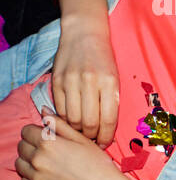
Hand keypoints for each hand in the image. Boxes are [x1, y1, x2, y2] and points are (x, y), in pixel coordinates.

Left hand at [16, 114, 145, 179]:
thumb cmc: (98, 165)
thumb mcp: (82, 140)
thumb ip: (59, 124)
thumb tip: (44, 110)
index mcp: (48, 143)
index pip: (26, 131)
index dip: (37, 132)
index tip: (47, 137)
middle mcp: (38, 159)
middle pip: (21, 146)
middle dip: (32, 145)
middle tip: (50, 151)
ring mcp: (36, 177)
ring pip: (20, 163)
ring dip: (29, 161)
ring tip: (47, 163)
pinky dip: (32, 177)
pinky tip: (47, 175)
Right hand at [50, 20, 119, 146]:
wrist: (84, 35)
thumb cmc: (104, 60)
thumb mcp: (115, 78)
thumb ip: (111, 101)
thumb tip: (107, 130)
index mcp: (109, 83)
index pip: (108, 119)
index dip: (106, 136)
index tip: (104, 143)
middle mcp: (90, 83)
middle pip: (89, 122)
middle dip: (91, 136)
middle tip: (92, 139)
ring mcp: (71, 82)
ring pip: (72, 118)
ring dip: (77, 129)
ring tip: (82, 131)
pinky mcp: (56, 81)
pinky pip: (59, 108)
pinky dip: (64, 119)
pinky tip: (70, 120)